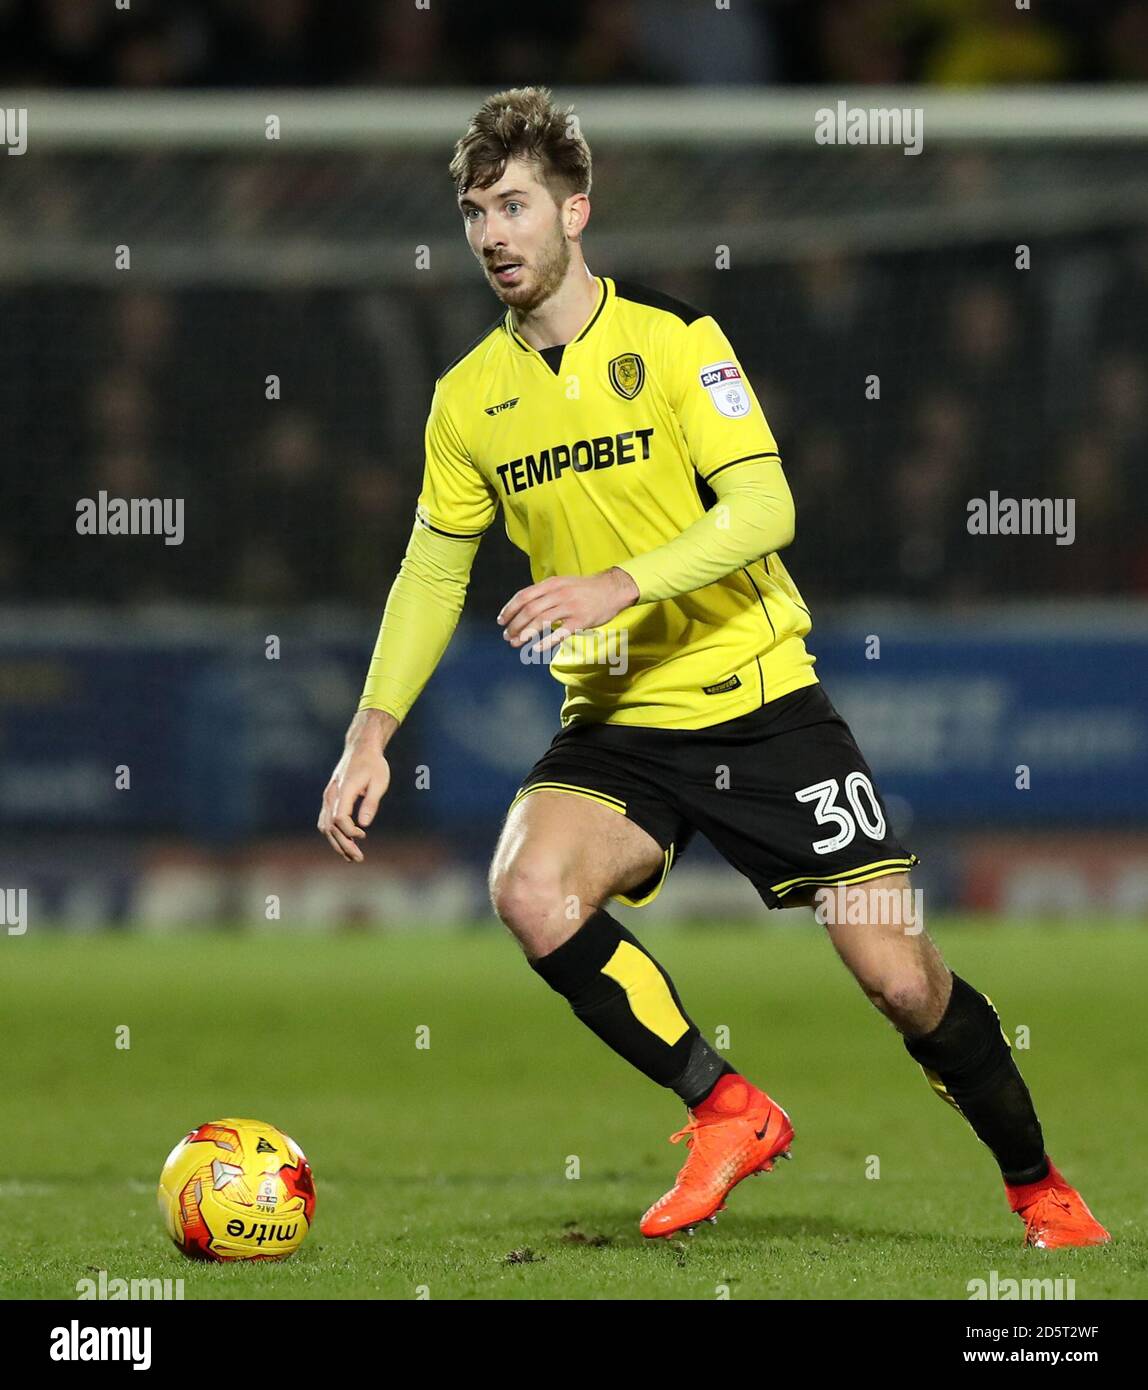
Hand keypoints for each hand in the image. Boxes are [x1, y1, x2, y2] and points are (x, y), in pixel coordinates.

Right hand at [317, 712, 393, 861]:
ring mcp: (328, 796)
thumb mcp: (379, 782)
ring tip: (351, 856)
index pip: (339, 819)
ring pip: (325, 825)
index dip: (349, 832)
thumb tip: (364, 825)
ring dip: (336, 842)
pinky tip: (344, 843)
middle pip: (330, 826)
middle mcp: (332, 794)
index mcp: (343, 790)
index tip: (363, 836)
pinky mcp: (330, 798)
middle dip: (343, 845)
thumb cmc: (373, 764)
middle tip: (358, 858)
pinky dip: (332, 834)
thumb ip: (371, 803)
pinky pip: (325, 820)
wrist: (361, 748)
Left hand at [497, 567, 639, 654]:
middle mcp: (558, 594)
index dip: (509, 609)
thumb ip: (544, 593)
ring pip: (541, 620)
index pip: (523, 596)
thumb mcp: (562, 583)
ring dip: (525, 633)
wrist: (612, 589)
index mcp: (551, 584)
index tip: (501, 621)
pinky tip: (536, 649)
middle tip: (507, 636)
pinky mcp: (581, 620)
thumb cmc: (585, 589)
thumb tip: (523, 607)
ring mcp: (570, 607)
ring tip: (516, 643)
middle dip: (514, 625)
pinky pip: (561, 632)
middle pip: (529, 610)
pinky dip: (547, 641)